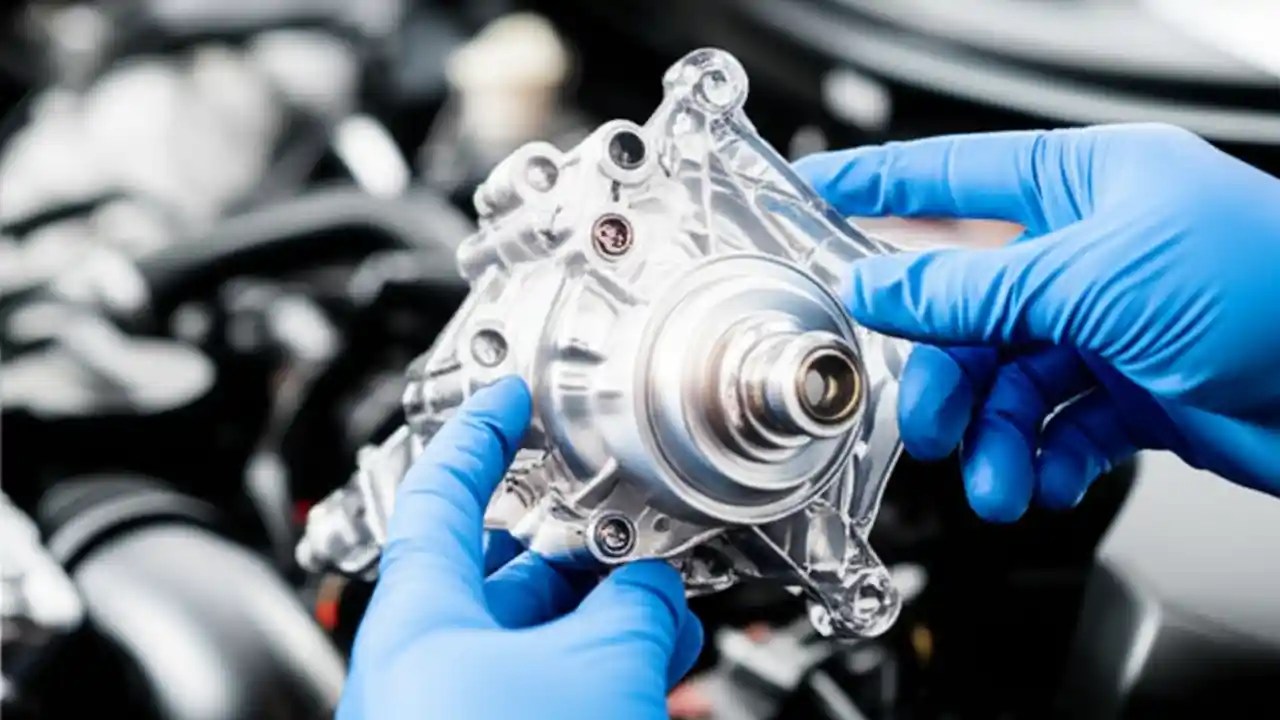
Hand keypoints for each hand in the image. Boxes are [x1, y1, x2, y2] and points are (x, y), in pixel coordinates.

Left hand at [338, 377, 702, 718]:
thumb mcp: (601, 664)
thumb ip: (634, 606)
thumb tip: (653, 590)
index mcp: (419, 615)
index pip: (440, 490)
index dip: (479, 432)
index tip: (505, 398)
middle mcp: (422, 660)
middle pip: (500, 571)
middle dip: (576, 548)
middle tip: (624, 532)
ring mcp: (446, 705)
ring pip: (530, 637)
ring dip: (600, 617)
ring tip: (660, 616)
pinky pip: (538, 685)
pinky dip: (592, 668)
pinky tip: (646, 671)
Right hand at [795, 123, 1279, 520]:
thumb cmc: (1267, 291)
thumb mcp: (1091, 280)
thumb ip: (970, 290)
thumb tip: (879, 284)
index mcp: (1082, 188)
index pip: (953, 176)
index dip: (878, 184)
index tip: (816, 193)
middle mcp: (1090, 252)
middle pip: (970, 310)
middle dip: (946, 376)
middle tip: (931, 422)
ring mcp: (1112, 324)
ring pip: (1010, 383)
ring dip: (997, 439)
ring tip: (1001, 479)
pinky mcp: (1136, 391)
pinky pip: (1057, 427)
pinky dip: (1044, 460)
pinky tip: (1046, 478)